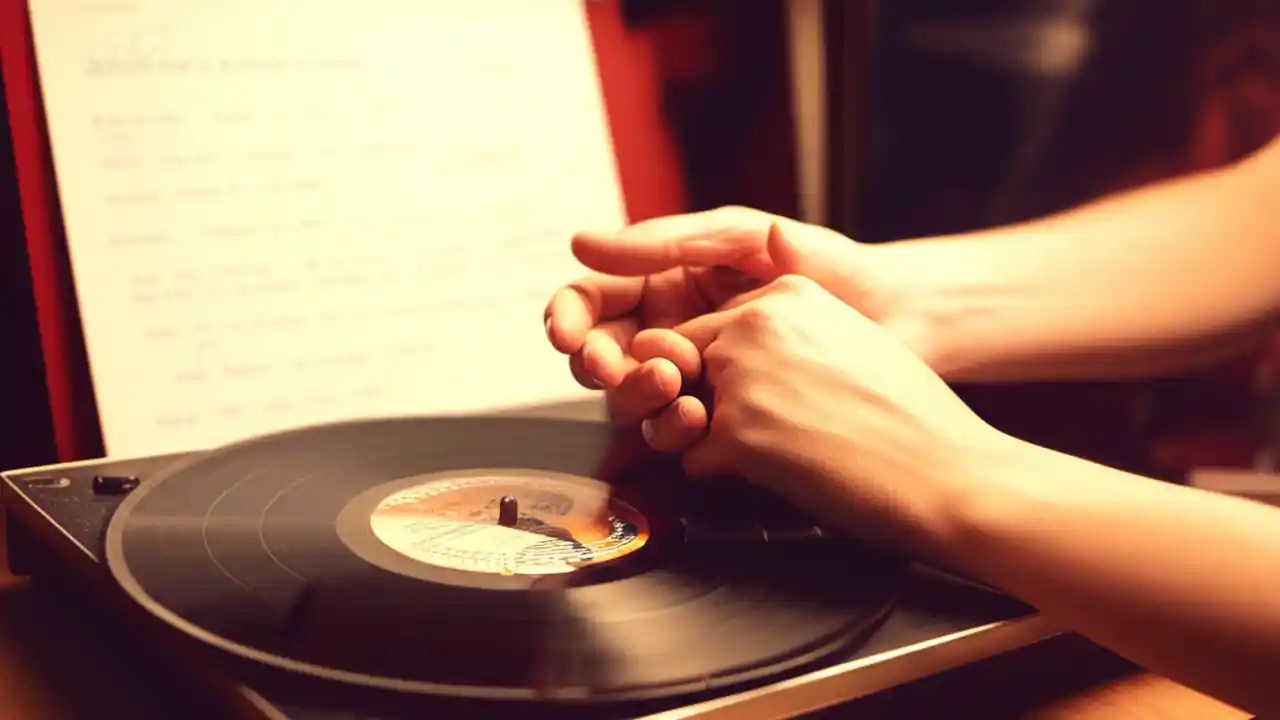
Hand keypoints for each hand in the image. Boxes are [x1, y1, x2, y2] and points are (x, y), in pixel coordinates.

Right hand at [543, 206, 926, 424]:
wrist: (904, 320)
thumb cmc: (834, 266)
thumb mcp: (747, 237)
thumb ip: (671, 241)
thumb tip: (585, 242)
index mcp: (669, 280)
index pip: (595, 298)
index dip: (569, 316)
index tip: (567, 332)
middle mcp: (672, 330)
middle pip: (600, 353)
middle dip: (595, 362)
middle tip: (608, 366)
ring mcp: (697, 378)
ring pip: (629, 396)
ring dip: (635, 396)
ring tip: (670, 388)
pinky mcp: (723, 420)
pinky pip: (675, 430)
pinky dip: (674, 428)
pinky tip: (695, 421)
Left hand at [657, 268, 1000, 551]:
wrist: (949, 474)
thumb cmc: (910, 418)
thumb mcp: (850, 339)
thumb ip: (790, 332)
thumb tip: (733, 352)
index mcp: (785, 291)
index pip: (712, 329)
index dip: (731, 373)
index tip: (775, 399)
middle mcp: (754, 320)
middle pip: (686, 367)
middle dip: (711, 403)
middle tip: (778, 431)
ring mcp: (740, 375)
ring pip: (683, 414)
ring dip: (716, 440)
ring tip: (785, 451)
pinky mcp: (735, 434)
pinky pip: (695, 462)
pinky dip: (728, 479)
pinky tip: (786, 474)